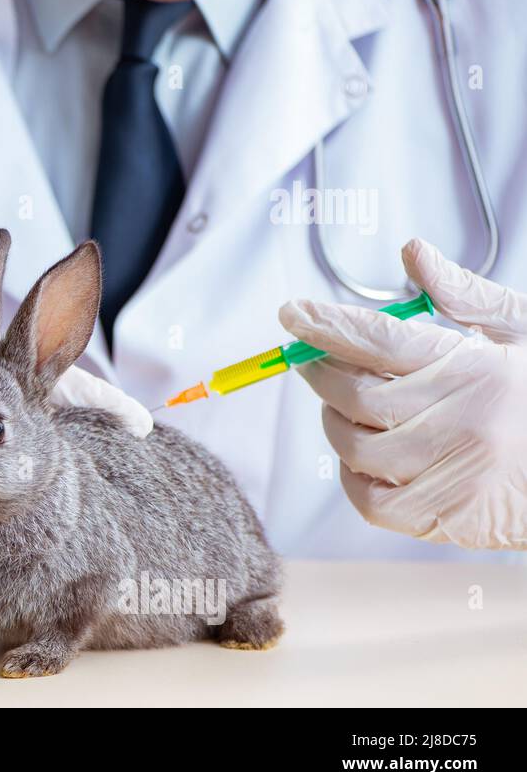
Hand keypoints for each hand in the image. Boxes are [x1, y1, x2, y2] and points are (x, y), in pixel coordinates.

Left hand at [279, 239, 526, 549]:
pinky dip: (352, 475)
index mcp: (479, 371)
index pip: (380, 342)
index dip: (327, 325)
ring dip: (334, 422)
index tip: (292, 313)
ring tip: (343, 404)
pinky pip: (369, 501)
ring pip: (354, 447)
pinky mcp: (446, 519)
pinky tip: (363, 454)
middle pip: (356, 395)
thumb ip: (467, 296)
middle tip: (312, 357)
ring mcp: (451, 476)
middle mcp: (462, 424)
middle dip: (321, 372)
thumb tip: (412, 253)